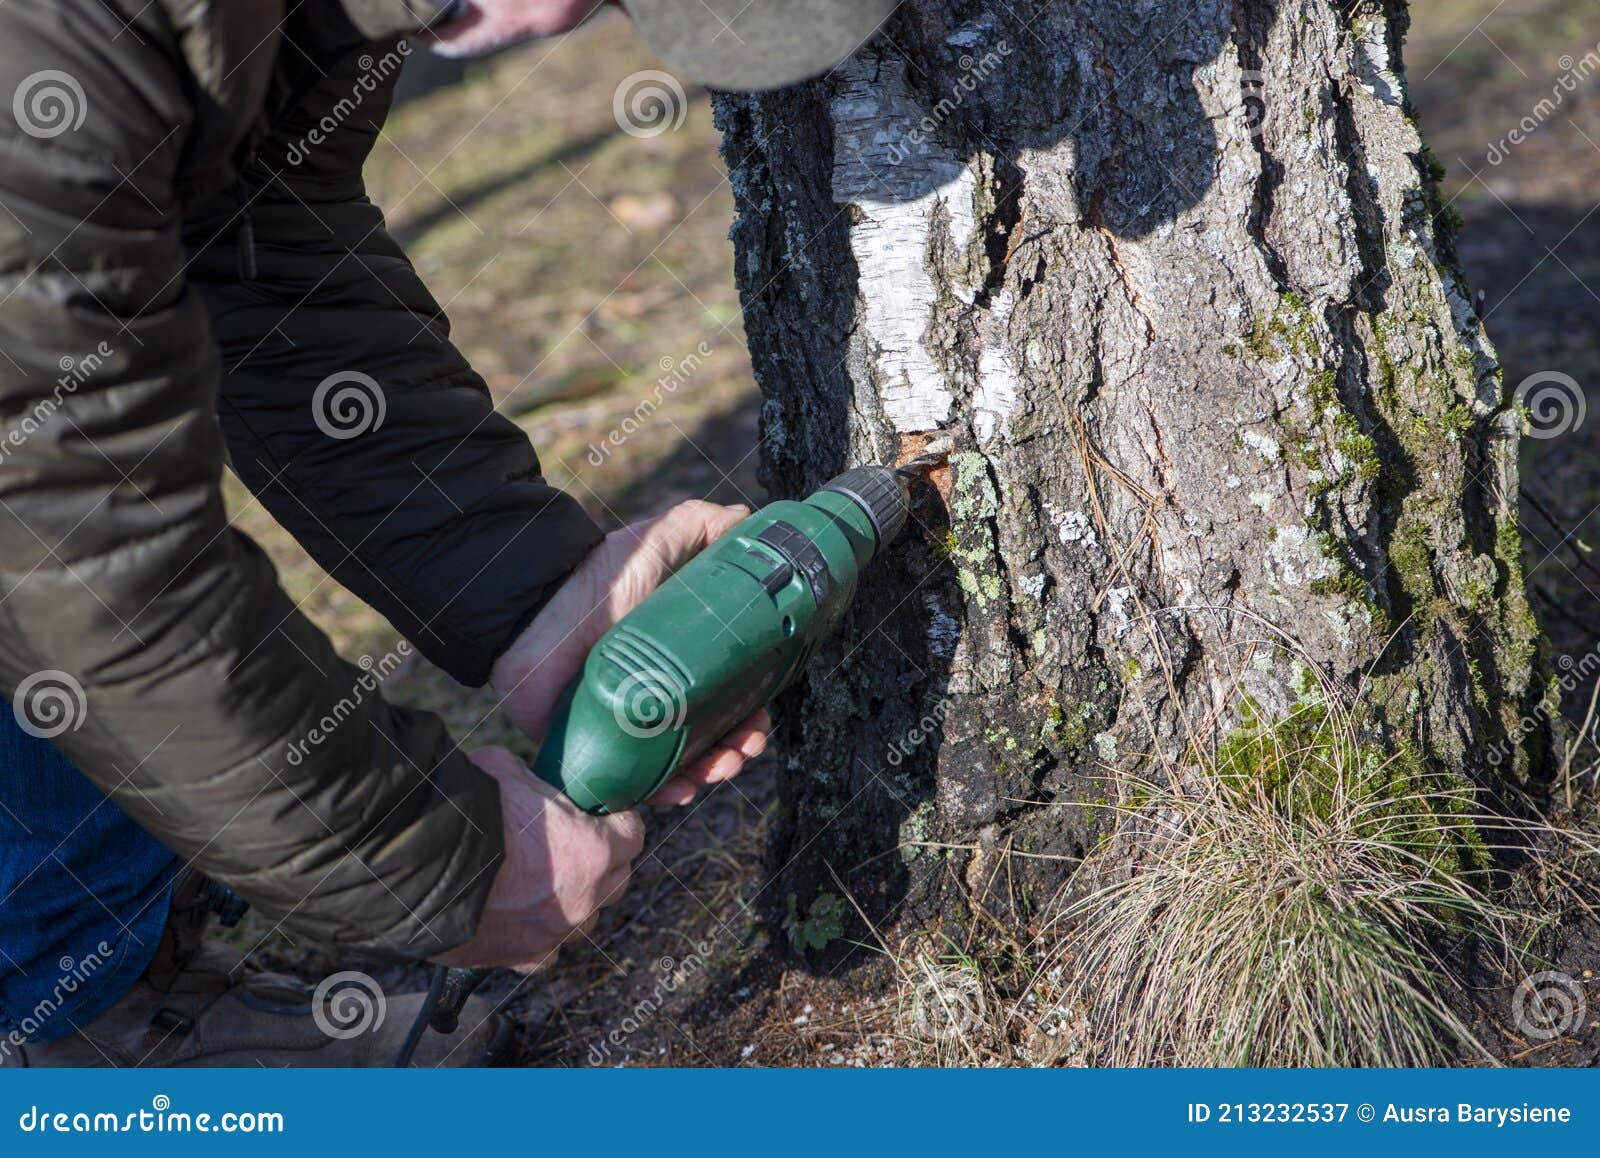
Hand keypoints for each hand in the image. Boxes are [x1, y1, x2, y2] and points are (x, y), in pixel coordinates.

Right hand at [433, 746, 643, 970]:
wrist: (416, 865)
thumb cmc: (465, 814)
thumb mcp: (502, 770)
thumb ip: (527, 776)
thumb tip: (517, 773)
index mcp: (593, 849)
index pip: (633, 835)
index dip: (617, 822)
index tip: (601, 816)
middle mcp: (584, 896)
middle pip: (617, 880)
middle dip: (602, 862)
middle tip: (573, 846)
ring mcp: (555, 931)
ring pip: (586, 919)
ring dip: (575, 901)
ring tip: (545, 883)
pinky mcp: (522, 957)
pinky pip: (546, 951)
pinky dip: (539, 937)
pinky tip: (520, 918)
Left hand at [490, 500, 770, 806]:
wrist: (531, 608)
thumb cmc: (594, 577)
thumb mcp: (655, 543)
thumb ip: (702, 525)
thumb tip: (749, 519)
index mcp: (683, 660)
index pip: (732, 696)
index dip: (755, 712)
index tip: (764, 717)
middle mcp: (662, 697)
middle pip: (716, 737)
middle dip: (741, 749)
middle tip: (747, 746)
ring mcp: (630, 727)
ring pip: (684, 765)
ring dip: (714, 773)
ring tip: (722, 767)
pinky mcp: (597, 748)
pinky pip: (637, 784)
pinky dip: (666, 792)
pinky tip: (682, 789)